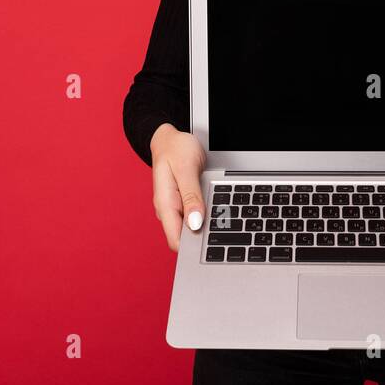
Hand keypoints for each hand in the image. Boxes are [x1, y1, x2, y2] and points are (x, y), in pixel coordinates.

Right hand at [150, 123, 206, 251]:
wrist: (168, 138)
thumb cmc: (175, 149)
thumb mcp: (186, 168)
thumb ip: (191, 197)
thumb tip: (195, 223)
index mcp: (165, 204)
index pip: (175, 241)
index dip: (193, 247)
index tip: (210, 241)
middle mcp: (167, 210)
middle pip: (185, 238)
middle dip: (202, 236)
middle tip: (220, 222)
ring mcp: (173, 207)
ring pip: (190, 228)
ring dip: (204, 225)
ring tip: (217, 210)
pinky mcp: (181, 203)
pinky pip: (193, 217)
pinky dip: (203, 215)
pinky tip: (212, 206)